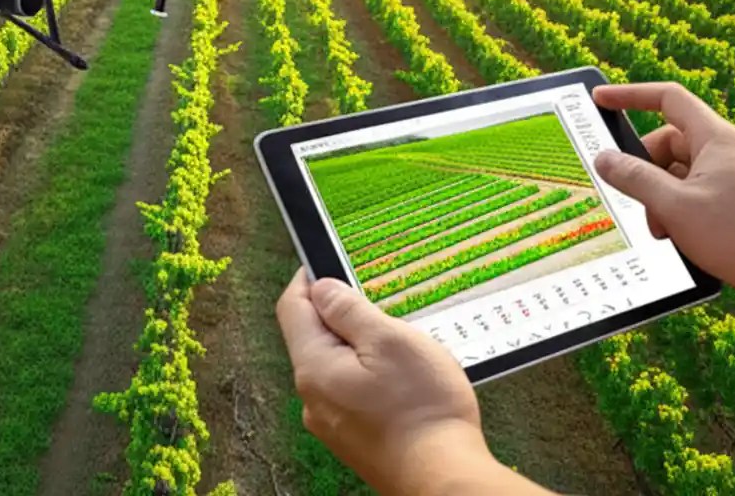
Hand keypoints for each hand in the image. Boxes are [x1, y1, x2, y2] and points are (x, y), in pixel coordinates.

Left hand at [276, 270, 543, 495]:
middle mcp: (312, 397)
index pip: (292, 308)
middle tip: (375, 299)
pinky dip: (367, 374)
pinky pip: (350, 392)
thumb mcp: (390, 341)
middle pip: (312, 337)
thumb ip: (349, 311)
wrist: (442, 477)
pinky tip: (399, 377)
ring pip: (334, 366)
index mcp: (314, 367)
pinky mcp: (353, 438)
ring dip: (357, 346)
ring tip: (396, 340)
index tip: (326, 261)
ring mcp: (331, 422)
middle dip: (337, 313)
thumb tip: (321, 288)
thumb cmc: (421, 408)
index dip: (307, 279)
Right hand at [592, 82, 734, 306]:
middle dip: (646, 172)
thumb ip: (634, 178)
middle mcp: (730, 147)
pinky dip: (681, 205)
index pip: (668, 99)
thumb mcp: (672, 206)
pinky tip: (680, 232)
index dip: (630, 96)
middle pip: (669, 143)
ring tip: (664, 228)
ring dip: (662, 196)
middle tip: (639, 204)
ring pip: (682, 169)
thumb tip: (604, 159)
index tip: (602, 100)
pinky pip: (698, 186)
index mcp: (717, 138)